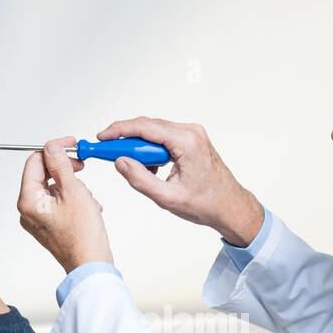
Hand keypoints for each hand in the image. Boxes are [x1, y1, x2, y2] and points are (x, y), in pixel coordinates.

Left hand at [16, 136, 114, 274]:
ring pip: (53, 188)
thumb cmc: (82, 236)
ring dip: (73, 186)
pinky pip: (58, 203)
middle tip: (81, 167)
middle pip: (43, 174)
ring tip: (88, 197)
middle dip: (65, 170)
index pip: (34, 161)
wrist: (90, 265)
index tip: (70, 145)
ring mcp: (38, 220)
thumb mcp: (73, 190)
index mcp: (28, 200)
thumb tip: (52, 147)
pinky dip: (74, 200)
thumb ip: (60, 165)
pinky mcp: (49, 226)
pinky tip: (88, 207)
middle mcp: (28, 211)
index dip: (54, 149)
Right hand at [96, 117, 262, 245]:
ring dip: (140, 147)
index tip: (102, 137)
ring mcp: (193, 134)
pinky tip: (152, 168)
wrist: (230, 206)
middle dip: (126, 139)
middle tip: (108, 152)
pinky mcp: (192, 139)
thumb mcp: (168, 198)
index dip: (119, 130)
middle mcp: (191, 132)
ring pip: (155, 131)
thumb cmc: (207, 204)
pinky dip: (152, 149)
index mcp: (187, 142)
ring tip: (137, 168)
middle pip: (149, 126)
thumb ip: (140, 180)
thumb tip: (120, 163)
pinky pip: (165, 137)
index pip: (145, 127)